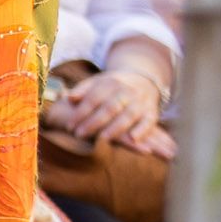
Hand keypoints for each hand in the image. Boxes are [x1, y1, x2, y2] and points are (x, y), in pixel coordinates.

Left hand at [48, 67, 169, 149]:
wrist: (143, 81)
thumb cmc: (112, 87)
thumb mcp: (96, 83)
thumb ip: (82, 90)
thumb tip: (69, 98)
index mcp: (110, 83)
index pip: (93, 98)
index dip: (81, 112)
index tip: (69, 126)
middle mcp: (127, 91)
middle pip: (109, 107)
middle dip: (93, 122)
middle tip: (79, 135)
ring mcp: (140, 101)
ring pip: (128, 115)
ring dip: (115, 128)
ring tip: (101, 140)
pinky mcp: (152, 112)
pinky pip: (149, 121)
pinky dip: (142, 130)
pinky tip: (133, 139)